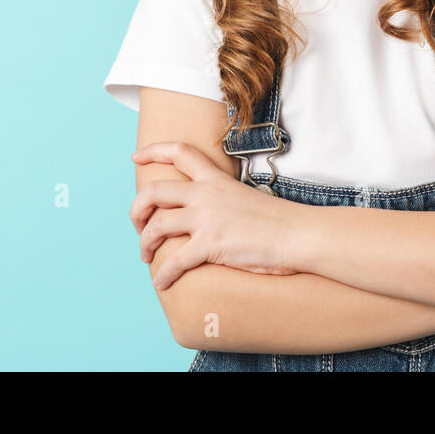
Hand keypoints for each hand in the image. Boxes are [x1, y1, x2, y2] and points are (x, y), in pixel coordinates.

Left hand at [129, 141, 306, 289]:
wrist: (298, 233)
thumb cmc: (278, 220)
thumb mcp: (244, 197)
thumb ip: (221, 199)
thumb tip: (207, 213)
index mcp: (215, 179)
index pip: (179, 152)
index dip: (153, 151)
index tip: (136, 158)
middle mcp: (206, 194)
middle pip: (154, 190)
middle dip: (136, 209)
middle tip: (138, 224)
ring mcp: (207, 219)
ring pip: (156, 225)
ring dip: (145, 243)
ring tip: (146, 256)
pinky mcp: (211, 244)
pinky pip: (174, 261)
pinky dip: (163, 274)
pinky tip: (162, 282)